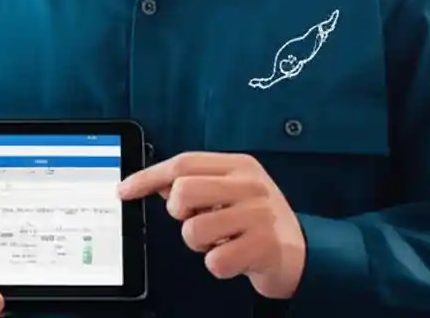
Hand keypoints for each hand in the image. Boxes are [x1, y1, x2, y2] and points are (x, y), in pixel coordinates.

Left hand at [118, 152, 305, 298]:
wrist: (305, 254)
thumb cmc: (258, 221)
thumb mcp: (232, 192)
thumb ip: (198, 183)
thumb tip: (156, 184)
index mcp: (240, 166)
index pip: (183, 163)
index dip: (148, 176)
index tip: (124, 189)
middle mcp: (251, 186)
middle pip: (183, 191)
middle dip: (178, 212)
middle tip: (194, 219)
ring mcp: (260, 215)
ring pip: (193, 230)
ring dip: (199, 244)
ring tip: (221, 241)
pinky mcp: (265, 247)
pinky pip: (215, 261)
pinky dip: (218, 266)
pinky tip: (236, 257)